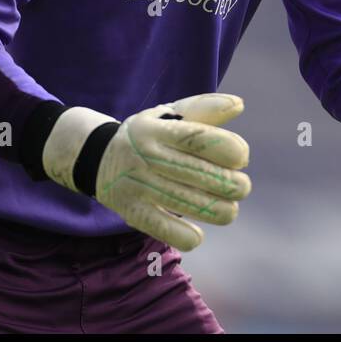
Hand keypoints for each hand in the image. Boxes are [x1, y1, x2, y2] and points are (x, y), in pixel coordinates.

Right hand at [44, 93, 251, 250]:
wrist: (98, 157)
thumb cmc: (149, 135)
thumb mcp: (169, 113)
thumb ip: (204, 109)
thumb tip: (239, 105)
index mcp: (157, 128)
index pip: (196, 137)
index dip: (226, 148)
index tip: (242, 157)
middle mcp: (145, 155)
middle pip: (195, 172)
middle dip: (229, 184)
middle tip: (242, 187)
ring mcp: (136, 184)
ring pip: (183, 202)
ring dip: (216, 211)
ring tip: (229, 210)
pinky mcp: (130, 211)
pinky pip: (160, 228)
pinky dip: (184, 236)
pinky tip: (197, 234)